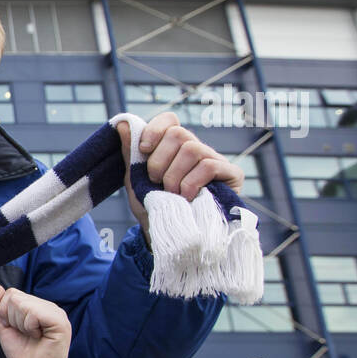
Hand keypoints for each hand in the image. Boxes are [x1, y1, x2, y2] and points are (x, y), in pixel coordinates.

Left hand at [0, 284, 70, 357]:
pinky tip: (37, 336)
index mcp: (37, 306)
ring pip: (23, 303)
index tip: (16, 329)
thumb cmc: (22, 353)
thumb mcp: (5, 327)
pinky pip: (33, 313)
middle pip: (14, 297)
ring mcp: (56, 312)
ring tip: (32, 336)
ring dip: (21, 324)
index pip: (11, 293)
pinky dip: (29, 327)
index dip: (6, 313)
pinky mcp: (60, 321)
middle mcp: (48, 306)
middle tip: (25, 334)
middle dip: (12, 319)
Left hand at [114, 112, 245, 236]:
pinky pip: (209, 165)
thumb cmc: (154, 208)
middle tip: (156, 182)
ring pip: (192, 149)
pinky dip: (192, 182)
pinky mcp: (231, 175)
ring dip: (174, 175)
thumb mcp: (137, 181)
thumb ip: (131, 153)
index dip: (155, 129)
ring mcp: (215, 160)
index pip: (169, 120)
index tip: (144, 150)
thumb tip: (124, 123)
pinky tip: (187, 197)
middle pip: (178, 133)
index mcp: (174, 148)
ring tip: (172, 194)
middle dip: (160, 160)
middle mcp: (196, 149)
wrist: (169, 237)